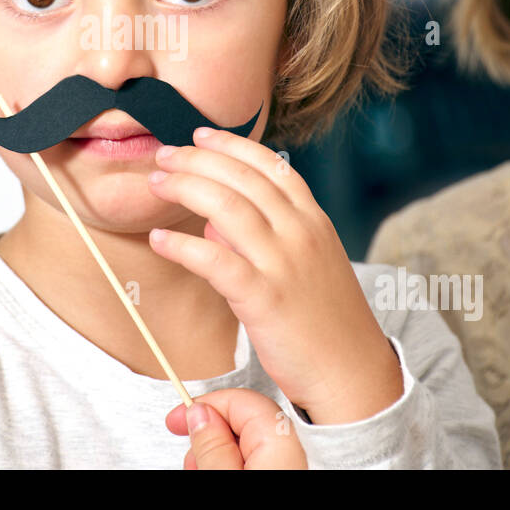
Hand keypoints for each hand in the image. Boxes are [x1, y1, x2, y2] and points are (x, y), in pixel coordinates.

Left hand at [147, 127, 402, 424]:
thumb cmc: (326, 321)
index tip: (200, 135)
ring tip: (156, 183)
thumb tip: (215, 227)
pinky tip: (159, 239)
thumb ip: (267, 238)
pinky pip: (213, 260)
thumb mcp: (309, 265)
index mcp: (314, 220)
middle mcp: (301, 233)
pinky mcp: (264, 297)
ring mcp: (284, 263)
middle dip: (197, 159)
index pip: (270, 165)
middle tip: (163, 154)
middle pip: (242, 178)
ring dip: (184, 187)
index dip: (232, 145)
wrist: (353, 373)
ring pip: (226, 207)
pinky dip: (181, 245)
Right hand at [165, 390, 306, 468]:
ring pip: (251, 443)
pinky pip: (262, 459)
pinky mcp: (288, 470)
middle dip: (210, 433)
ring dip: (220, 452)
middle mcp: (294, 448)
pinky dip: (237, 463)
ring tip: (200, 469)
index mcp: (281, 439)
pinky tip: (221, 471)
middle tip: (190, 455)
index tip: (176, 420)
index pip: (240, 400)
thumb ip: (213, 445)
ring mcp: (294, 462)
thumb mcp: (223, 475)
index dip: (204, 406)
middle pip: (245, 421)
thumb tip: (198, 414)